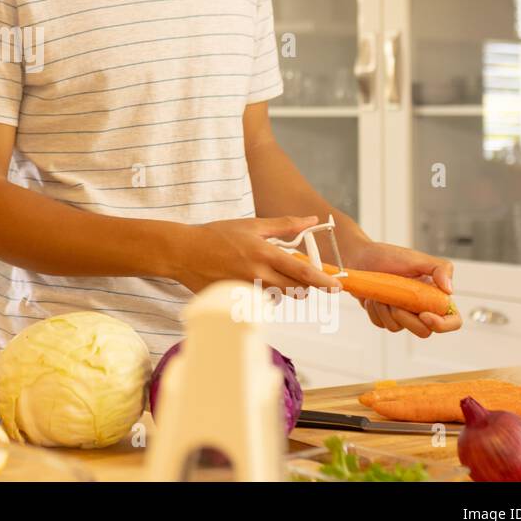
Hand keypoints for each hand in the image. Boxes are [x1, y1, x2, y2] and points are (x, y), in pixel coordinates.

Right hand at [169, 215, 346, 297]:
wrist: (184, 252)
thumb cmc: (216, 235)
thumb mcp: (252, 224)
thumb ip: (284, 225)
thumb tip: (311, 219)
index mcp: (264, 253)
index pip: (301, 271)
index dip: (322, 280)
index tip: (337, 286)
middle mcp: (257, 274)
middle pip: (295, 290)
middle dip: (306, 287)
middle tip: (307, 280)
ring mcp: (246, 290)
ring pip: (278, 297)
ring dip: (282, 288)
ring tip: (268, 273)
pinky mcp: (236, 300)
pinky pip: (259, 301)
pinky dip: (262, 293)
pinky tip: (250, 280)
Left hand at [343, 240, 460, 337]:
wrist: (361, 257)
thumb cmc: (389, 256)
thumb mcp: (418, 258)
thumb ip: (441, 268)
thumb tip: (450, 291)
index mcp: (435, 296)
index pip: (452, 320)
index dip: (442, 325)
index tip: (424, 315)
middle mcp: (421, 308)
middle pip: (423, 331)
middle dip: (405, 318)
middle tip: (393, 302)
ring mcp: (402, 313)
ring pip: (397, 328)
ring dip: (385, 311)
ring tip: (381, 293)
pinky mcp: (385, 316)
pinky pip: (381, 324)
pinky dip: (375, 311)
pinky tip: (373, 297)